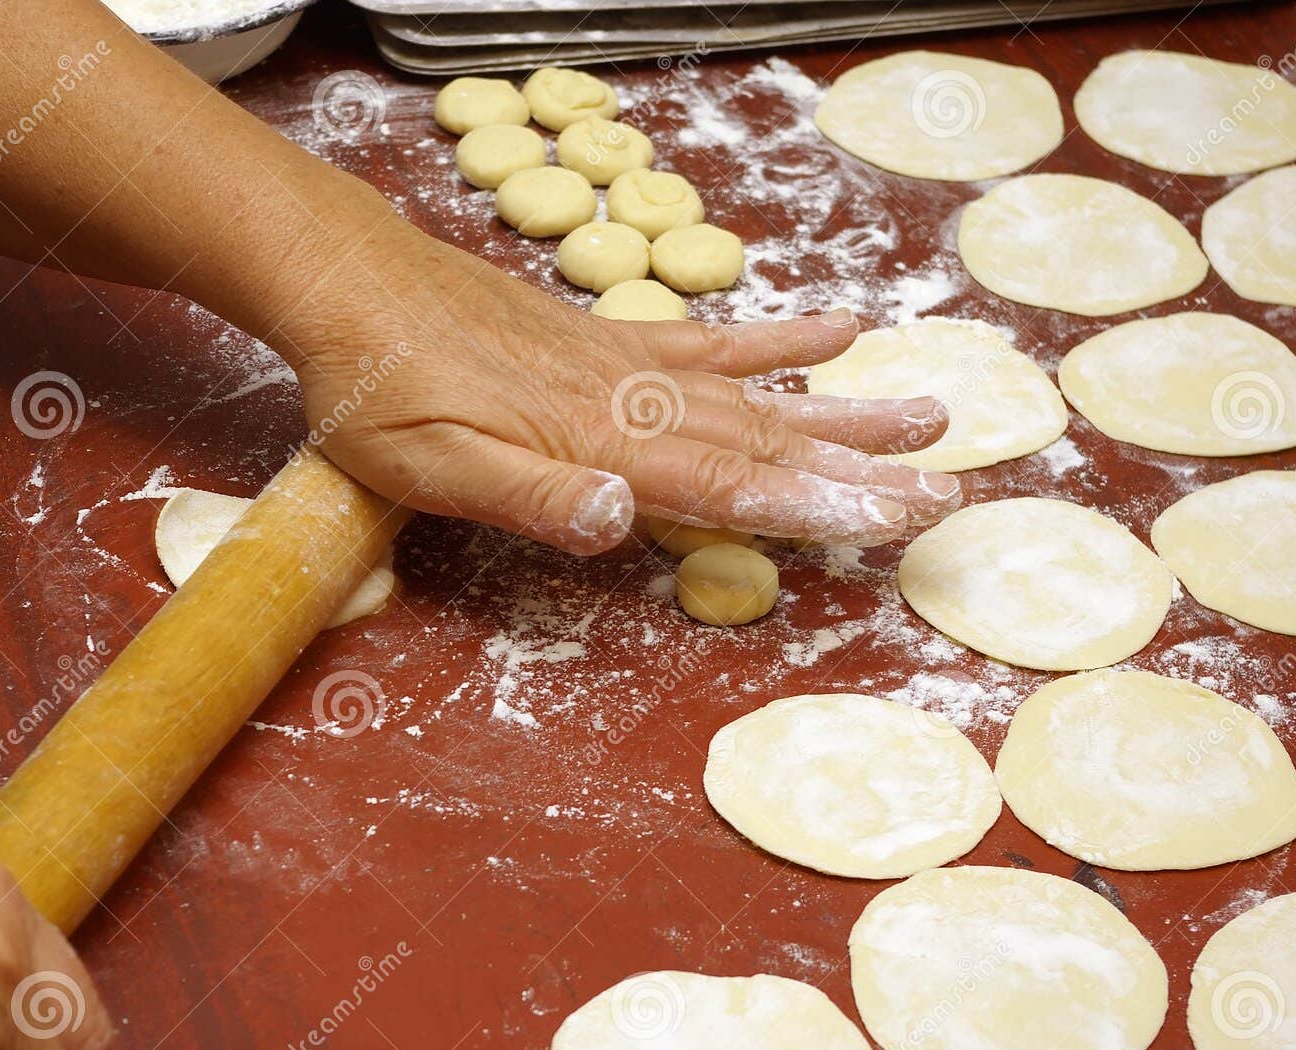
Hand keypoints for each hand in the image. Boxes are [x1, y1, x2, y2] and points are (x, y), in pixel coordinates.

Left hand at [277, 208, 960, 554]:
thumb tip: (625, 520)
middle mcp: (629, 397)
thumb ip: (529, 496)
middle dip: (857, 467)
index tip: (896, 517)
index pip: (725, 482)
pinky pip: (708, 338)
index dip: (813, 503)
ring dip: (841, 408)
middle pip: (763, 437)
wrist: (348, 282)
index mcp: (595, 439)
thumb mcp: (429, 466)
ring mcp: (625, 361)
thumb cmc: (378, 391)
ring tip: (926, 413)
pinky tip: (834, 329)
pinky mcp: (608, 338)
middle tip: (947, 485)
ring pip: (753, 389)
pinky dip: (775, 336)